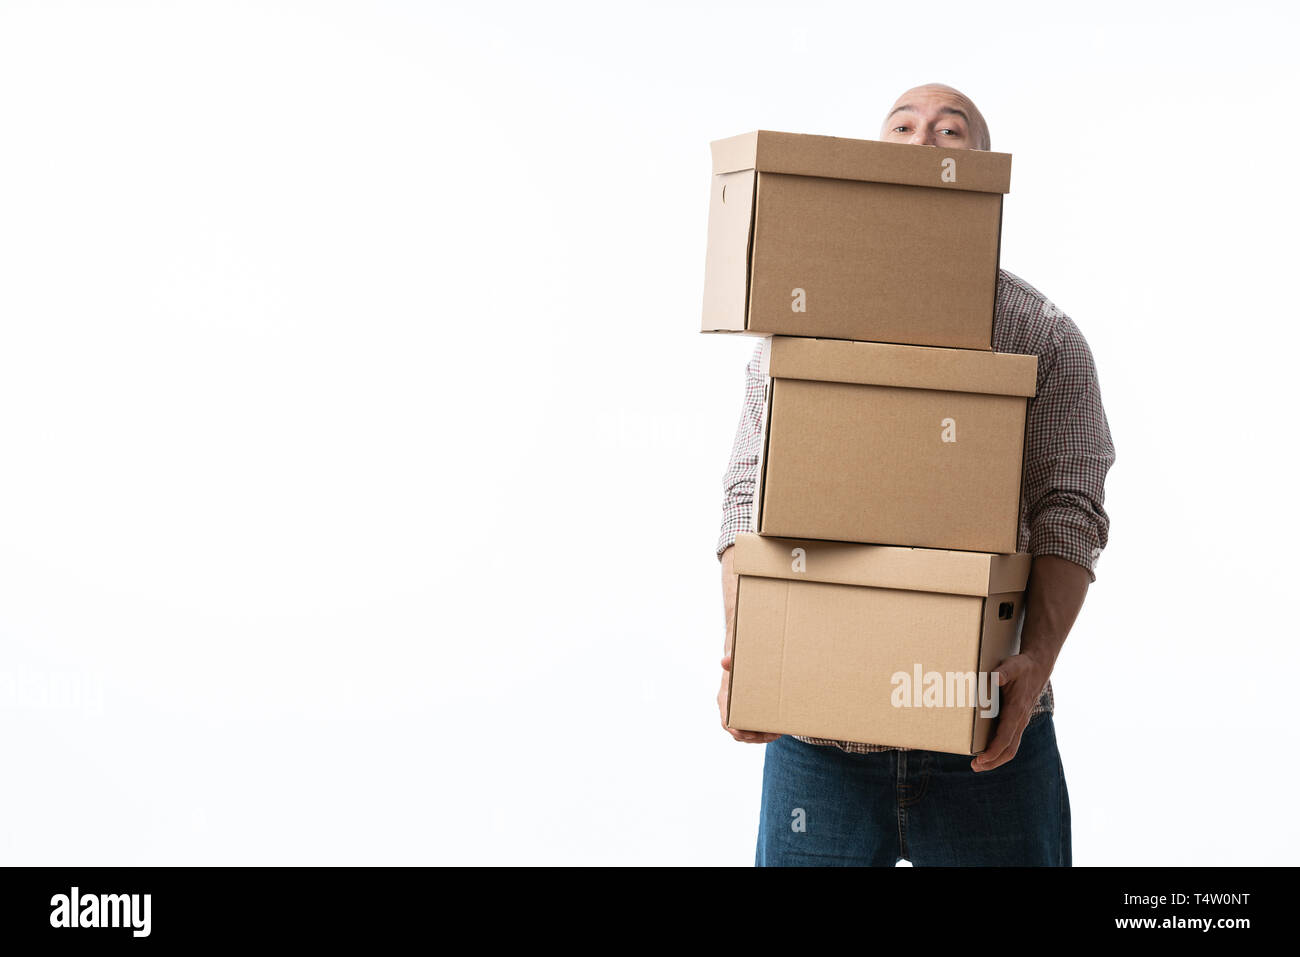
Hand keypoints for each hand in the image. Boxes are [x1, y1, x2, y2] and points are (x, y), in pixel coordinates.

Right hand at [718, 654, 781, 743]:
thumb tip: (724, 661)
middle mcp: (729, 710)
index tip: (747, 734)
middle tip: (771, 735)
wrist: (738, 663)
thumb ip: (730, 661)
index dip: (736, 730)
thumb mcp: (733, 661)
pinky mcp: (746, 714)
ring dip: (760, 737)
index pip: (726, 721)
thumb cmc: (737, 662)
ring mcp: (737, 714)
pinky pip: (751, 730)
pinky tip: (775, 730)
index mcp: (724, 700)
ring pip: (745, 734)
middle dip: (754, 737)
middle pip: (738, 732)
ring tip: (775, 734)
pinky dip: (762, 733)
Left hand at [971, 651, 1050, 771]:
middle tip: (974, 767)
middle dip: (992, 761)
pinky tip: (987, 752)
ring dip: (995, 759)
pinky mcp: (1017, 722)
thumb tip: (996, 678)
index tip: (980, 758)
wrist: (1037, 668)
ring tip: (978, 765)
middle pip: (1009, 749)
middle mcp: (1020, 720)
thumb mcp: (1013, 665)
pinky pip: (1010, 741)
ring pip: (1011, 748)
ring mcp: (1020, 723)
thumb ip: (1004, 671)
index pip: (1005, 737)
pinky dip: (999, 750)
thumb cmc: (1022, 667)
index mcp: (1017, 710)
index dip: (993, 750)